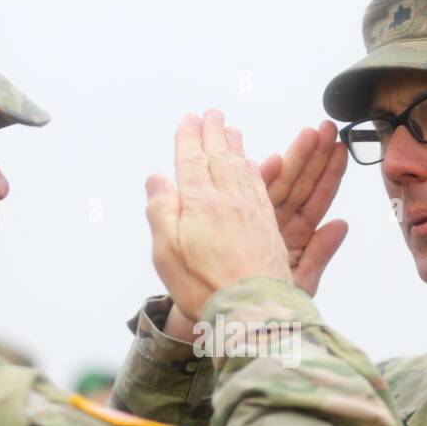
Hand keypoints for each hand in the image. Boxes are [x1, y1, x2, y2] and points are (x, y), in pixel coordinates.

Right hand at [145, 111, 291, 320]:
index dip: (188, 138)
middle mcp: (228, 201)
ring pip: (243, 168)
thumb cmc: (204, 287)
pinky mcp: (268, 228)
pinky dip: (255, 170)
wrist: (251, 311)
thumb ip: (160, 211)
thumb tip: (157, 179)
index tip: (188, 120)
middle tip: (212, 114)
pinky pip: (261, 188)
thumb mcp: (166, 252)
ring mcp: (252, 213)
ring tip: (232, 130)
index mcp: (199, 203)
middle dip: (213, 133)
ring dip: (235, 146)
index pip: (191, 161)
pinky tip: (255, 165)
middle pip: (219, 158)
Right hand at [258, 121, 348, 296]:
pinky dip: (265, 182)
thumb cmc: (264, 304)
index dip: (326, 174)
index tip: (337, 148)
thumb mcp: (301, 284)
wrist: (233, 319)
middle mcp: (279, 226)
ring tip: (311, 133)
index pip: (314, 199)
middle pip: (300, 185)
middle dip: (314, 155)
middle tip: (327, 128)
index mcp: (295, 238)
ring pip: (281, 186)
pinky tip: (271, 162)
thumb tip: (342, 224)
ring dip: (296, 158)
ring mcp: (260, 222)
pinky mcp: (242, 225)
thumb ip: (320, 254)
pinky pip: (255, 201)